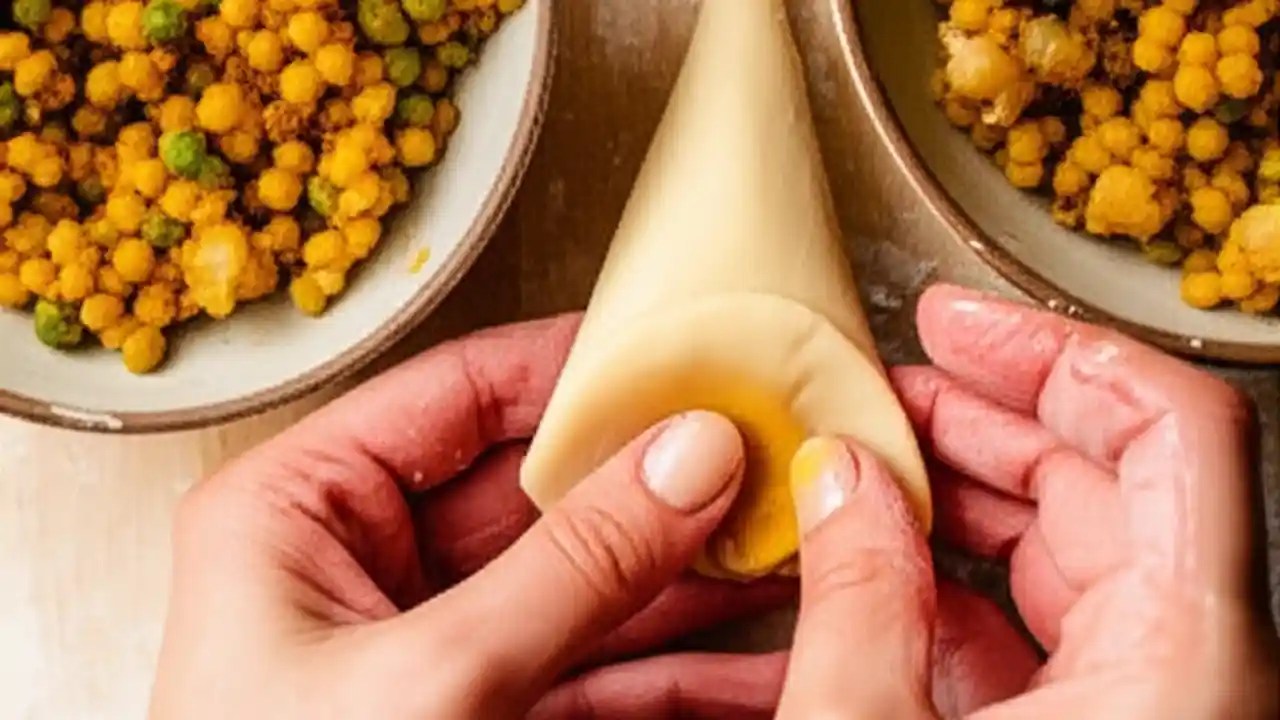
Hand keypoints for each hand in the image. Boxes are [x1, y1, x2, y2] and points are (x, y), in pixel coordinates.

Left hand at [148, 316, 793, 719]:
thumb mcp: (433, 678)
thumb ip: (570, 564)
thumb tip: (682, 461)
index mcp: (300, 512)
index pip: (457, 393)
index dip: (575, 368)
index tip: (678, 353)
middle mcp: (364, 567)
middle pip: (537, 488)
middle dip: (655, 478)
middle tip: (752, 449)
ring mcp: (430, 643)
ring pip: (582, 578)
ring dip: (687, 570)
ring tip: (779, 540)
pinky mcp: (481, 712)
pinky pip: (595, 666)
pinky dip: (679, 665)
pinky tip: (755, 655)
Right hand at [773, 284, 1279, 717]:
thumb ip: (854, 595)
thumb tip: (837, 478)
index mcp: (1185, 657)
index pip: (1177, 431)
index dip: (1058, 354)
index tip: (957, 328)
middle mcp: (1191, 671)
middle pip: (1111, 483)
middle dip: (981, 421)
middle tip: (882, 395)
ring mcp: (1145, 702)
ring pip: (1074, 554)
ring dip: (962, 499)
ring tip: (860, 474)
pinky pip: (1045, 630)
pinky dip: (958, 588)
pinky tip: (874, 569)